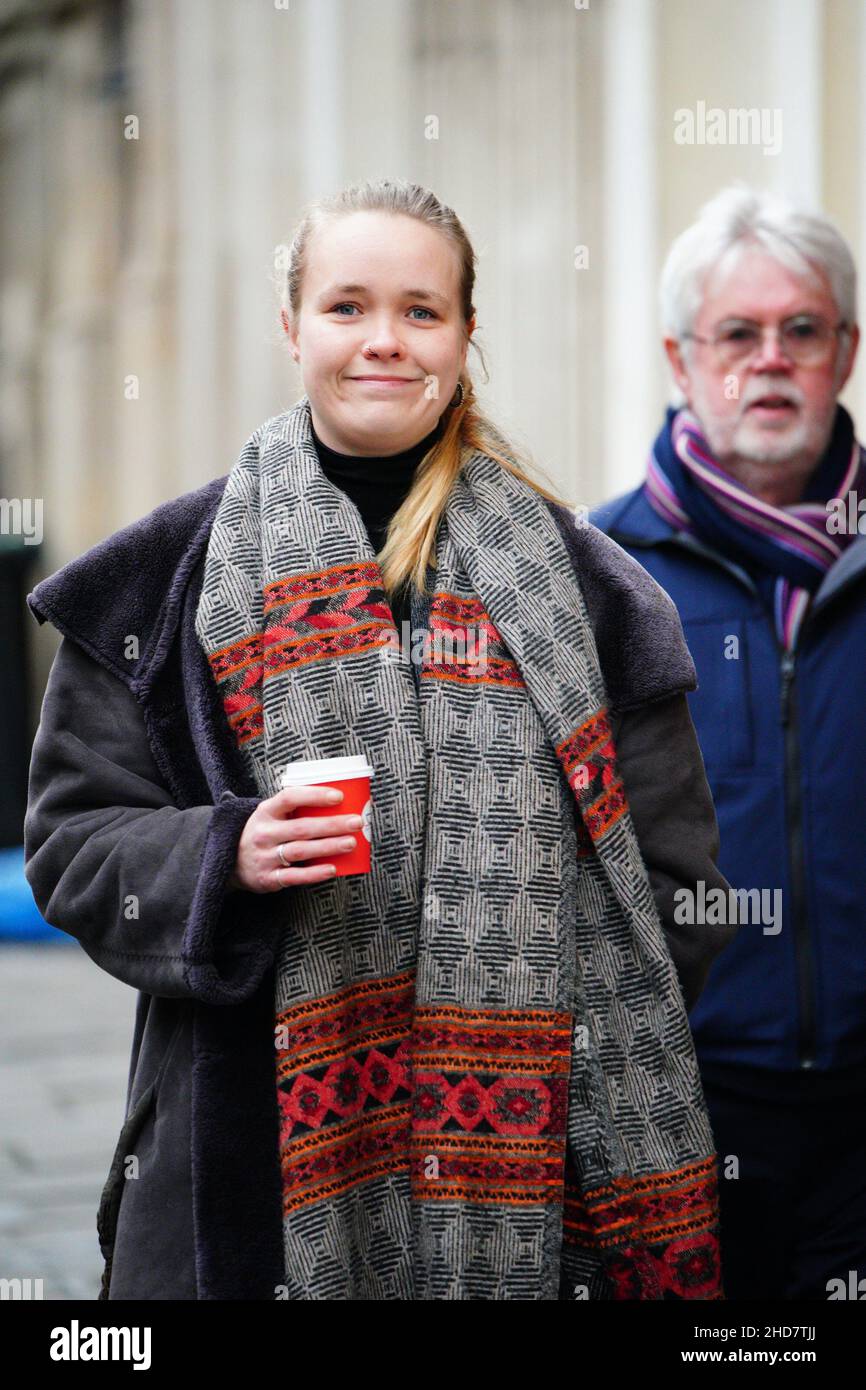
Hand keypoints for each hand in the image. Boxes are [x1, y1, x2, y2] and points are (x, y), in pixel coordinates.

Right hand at [229, 785, 363, 893]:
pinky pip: (295, 876)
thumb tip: (339, 802)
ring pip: (301, 851)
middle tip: (356, 822)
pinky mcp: (268, 878)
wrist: (230, 861)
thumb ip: (294, 809)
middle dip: (332, 825)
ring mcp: (265, 857)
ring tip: (351, 843)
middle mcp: (264, 834)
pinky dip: (314, 874)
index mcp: (265, 812)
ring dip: (329, 847)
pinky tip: (332, 869)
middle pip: (302, 827)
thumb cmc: (263, 833)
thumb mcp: (270, 816)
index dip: (314, 796)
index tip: (339, 796)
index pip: (289, 798)